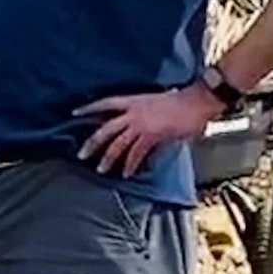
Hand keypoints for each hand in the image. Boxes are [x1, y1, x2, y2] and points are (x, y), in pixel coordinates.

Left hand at [80, 82, 218, 176]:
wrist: (197, 100)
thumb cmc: (182, 100)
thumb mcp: (156, 101)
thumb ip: (144, 110)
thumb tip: (138, 121)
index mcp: (134, 100)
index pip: (106, 102)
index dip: (90, 107)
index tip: (74, 112)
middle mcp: (134, 112)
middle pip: (106, 129)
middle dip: (92, 142)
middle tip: (81, 154)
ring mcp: (142, 124)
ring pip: (118, 144)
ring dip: (109, 158)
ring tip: (101, 169)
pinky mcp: (153, 136)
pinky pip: (137, 153)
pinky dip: (131, 164)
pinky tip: (127, 173)